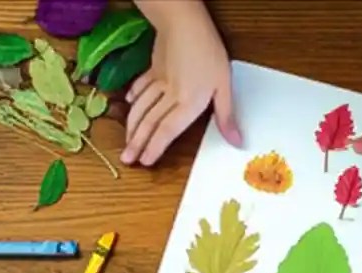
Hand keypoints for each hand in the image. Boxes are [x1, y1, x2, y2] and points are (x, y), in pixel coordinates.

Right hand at [121, 2, 240, 165]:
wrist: (183, 23)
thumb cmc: (208, 51)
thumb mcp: (224, 85)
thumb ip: (226, 116)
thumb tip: (235, 141)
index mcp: (188, 103)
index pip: (168, 131)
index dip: (155, 147)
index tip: (145, 161)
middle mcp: (169, 96)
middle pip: (150, 123)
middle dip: (137, 143)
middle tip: (127, 159)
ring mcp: (158, 82)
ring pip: (141, 108)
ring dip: (132, 127)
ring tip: (126, 141)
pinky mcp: (154, 69)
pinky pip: (141, 87)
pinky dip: (134, 98)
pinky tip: (130, 105)